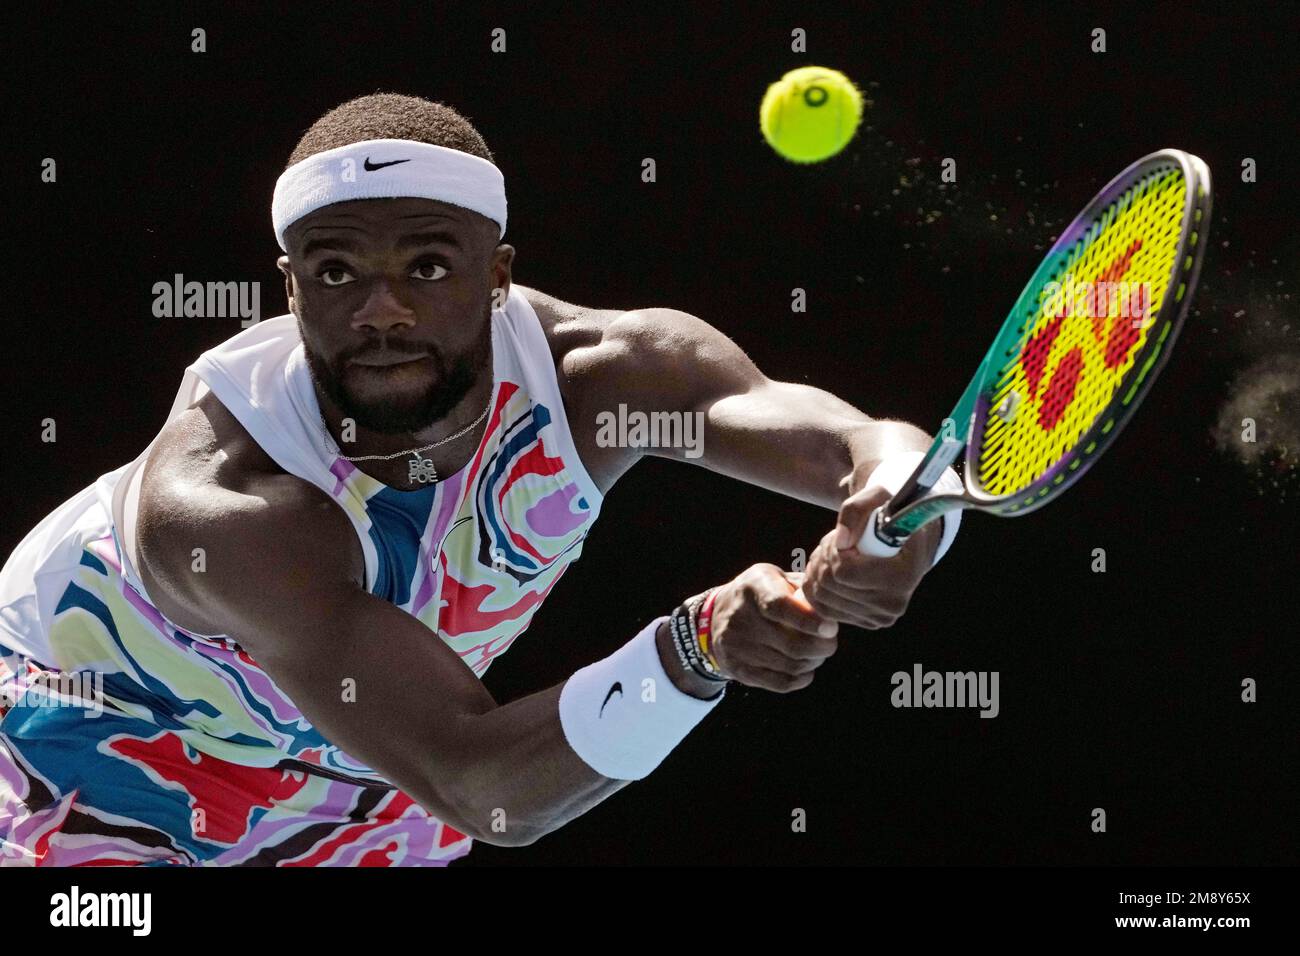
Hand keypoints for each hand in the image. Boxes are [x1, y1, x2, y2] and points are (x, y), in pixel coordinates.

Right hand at [707, 564, 839, 692]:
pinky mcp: (738, 669)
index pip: (779, 606)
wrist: (716, 618)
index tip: (831, 628)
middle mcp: (739, 616)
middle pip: (792, 644)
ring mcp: (736, 646)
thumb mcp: (776, 578)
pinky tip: (806, 668)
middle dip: (822, 647)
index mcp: (753, 587)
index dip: (809, 620)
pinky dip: (802, 678)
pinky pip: (781, 683)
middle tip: (830, 641)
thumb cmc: (761, 594)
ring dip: (813, 662)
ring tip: (817, 652)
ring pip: (791, 666)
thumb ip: (802, 588)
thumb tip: (829, 607)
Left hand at [800, 487, 940, 629]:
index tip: (842, 536)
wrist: (908, 539)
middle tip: (834, 541)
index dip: (833, 551)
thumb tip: (841, 542)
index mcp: (902, 577)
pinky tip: (827, 569)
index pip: (844, 572)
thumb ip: (855, 510)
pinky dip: (816, 587)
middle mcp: (893, 605)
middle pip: (830, 585)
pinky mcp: (867, 623)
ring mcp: (879, 618)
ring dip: (818, 570)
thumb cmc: (891, 514)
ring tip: (831, 552)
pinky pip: (823, 609)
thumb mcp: (878, 496)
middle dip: (824, 558)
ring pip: (822, 598)